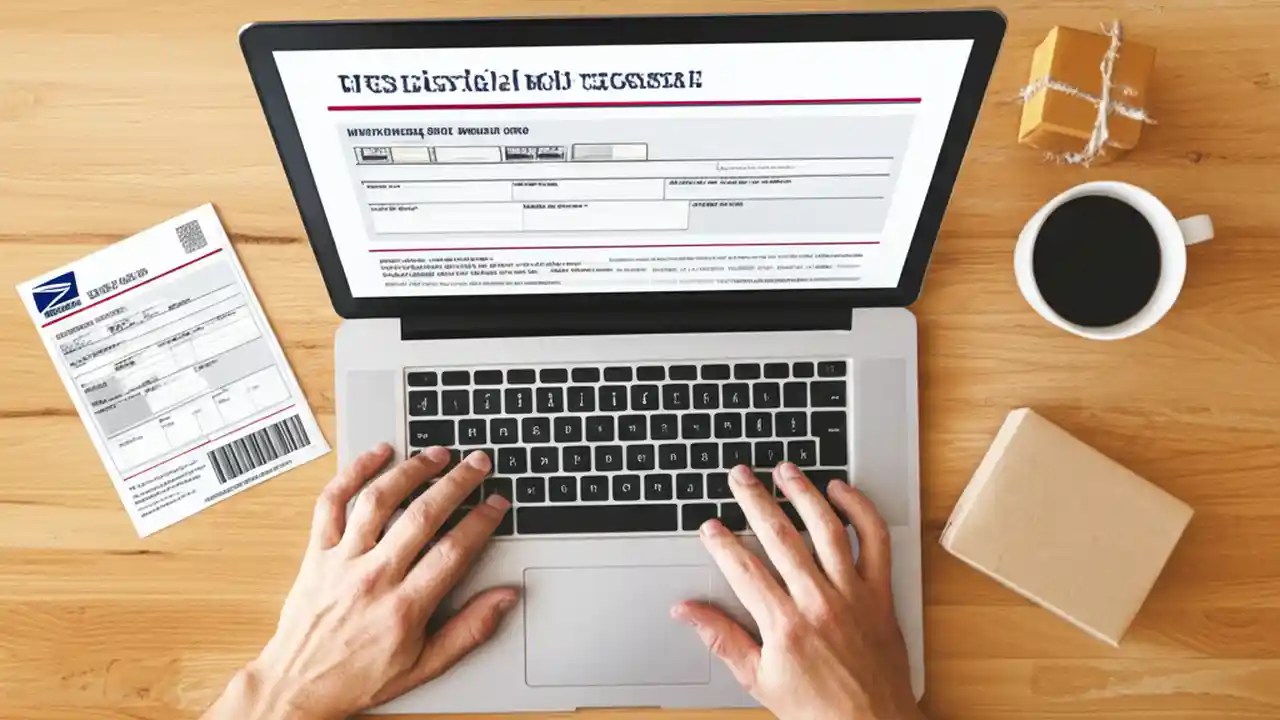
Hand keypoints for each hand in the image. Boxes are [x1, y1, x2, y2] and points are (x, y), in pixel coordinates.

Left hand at [203, 444, 515, 719]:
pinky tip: (377, 454)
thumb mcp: (425, 665)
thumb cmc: (361, 676)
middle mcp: (374, 577)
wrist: (298, 684)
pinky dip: (352, 472)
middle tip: (478, 463)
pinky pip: (332, 502)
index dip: (481, 521)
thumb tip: (505, 599)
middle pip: (422, 516)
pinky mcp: (317, 552)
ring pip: (378, 500)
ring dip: (411, 470)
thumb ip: (470, 630)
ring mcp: (342, 560)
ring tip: (436, 454)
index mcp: (405, 607)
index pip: (454, 551)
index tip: (497, 503)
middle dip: (456, 483)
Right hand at [672, 463, 921, 719]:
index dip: (722, 542)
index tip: (709, 525)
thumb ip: (722, 639)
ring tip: (785, 470)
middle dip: (755, 500)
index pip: (744, 568)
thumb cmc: (817, 710)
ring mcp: (852, 593)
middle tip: (739, 475)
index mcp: (784, 625)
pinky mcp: (880, 593)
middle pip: (780, 536)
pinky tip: (841, 492)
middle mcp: (818, 602)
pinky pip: (875, 541)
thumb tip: (686, 612)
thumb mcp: (758, 681)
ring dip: (803, 494)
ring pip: (826, 528)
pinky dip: (860, 511)